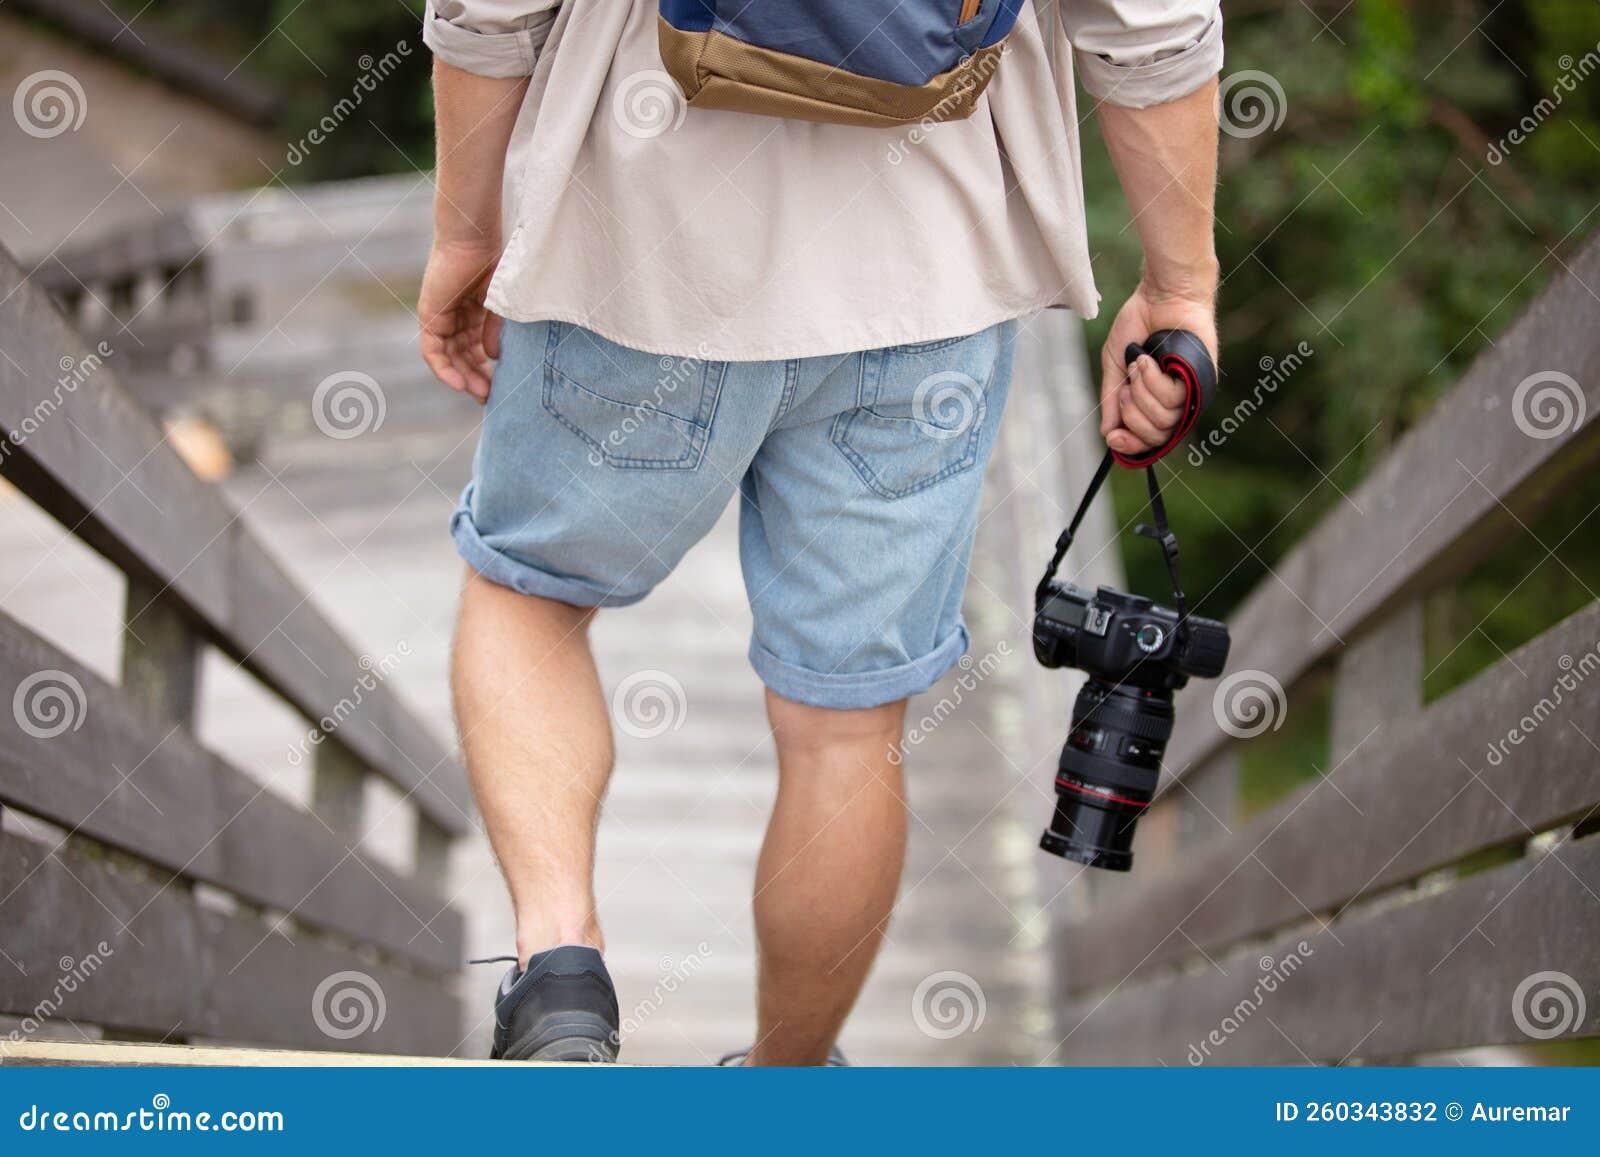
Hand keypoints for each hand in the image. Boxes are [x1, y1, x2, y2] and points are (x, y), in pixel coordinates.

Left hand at [419, 239, 502, 403]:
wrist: (473, 236)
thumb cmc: (493, 260)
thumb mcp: (500, 304)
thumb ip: (494, 330)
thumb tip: (492, 357)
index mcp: (473, 312)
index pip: (476, 349)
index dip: (487, 369)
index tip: (501, 387)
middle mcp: (455, 317)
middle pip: (462, 356)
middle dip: (476, 378)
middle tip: (490, 397)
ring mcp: (440, 317)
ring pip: (449, 357)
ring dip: (463, 378)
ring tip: (480, 393)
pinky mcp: (429, 316)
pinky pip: (433, 351)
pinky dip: (444, 369)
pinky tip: (459, 384)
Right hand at [1098, 281, 1217, 456]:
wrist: (1160, 296)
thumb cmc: (1139, 325)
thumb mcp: (1115, 366)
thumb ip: (1112, 401)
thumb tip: (1108, 433)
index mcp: (1153, 402)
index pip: (1147, 441)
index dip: (1130, 445)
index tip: (1113, 437)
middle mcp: (1174, 403)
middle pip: (1154, 438)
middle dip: (1132, 415)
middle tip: (1125, 388)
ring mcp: (1190, 394)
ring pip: (1164, 421)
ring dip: (1142, 391)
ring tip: (1140, 363)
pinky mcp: (1202, 382)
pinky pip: (1174, 400)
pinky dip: (1155, 380)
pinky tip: (1151, 359)